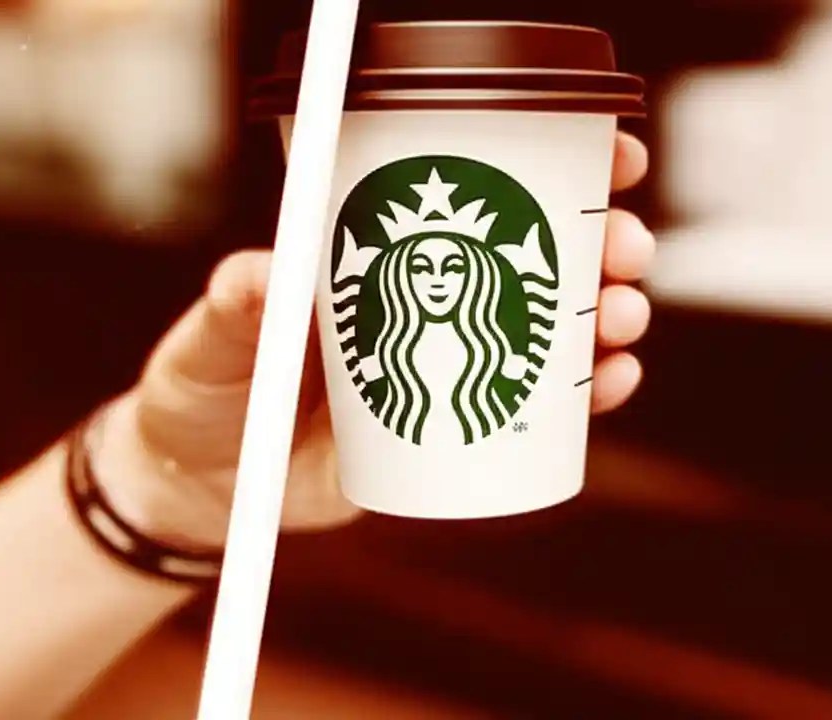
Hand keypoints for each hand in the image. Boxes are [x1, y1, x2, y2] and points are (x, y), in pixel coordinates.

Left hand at [94, 133, 654, 546]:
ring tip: (621, 318)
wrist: (206, 487)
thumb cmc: (206, 395)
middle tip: (625, 253)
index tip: (609, 159)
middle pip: (537, 257)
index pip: (472, 195)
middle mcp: (426, 300)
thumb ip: (234, 307)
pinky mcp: (457, 428)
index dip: (552, 169)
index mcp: (378, 256)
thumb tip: (267, 275)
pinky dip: (589, 393)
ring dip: (607, 314)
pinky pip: (540, 407)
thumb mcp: (211, 342)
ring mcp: (449, 362)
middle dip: (603, 245)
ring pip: (553, 327)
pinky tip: (611, 382)